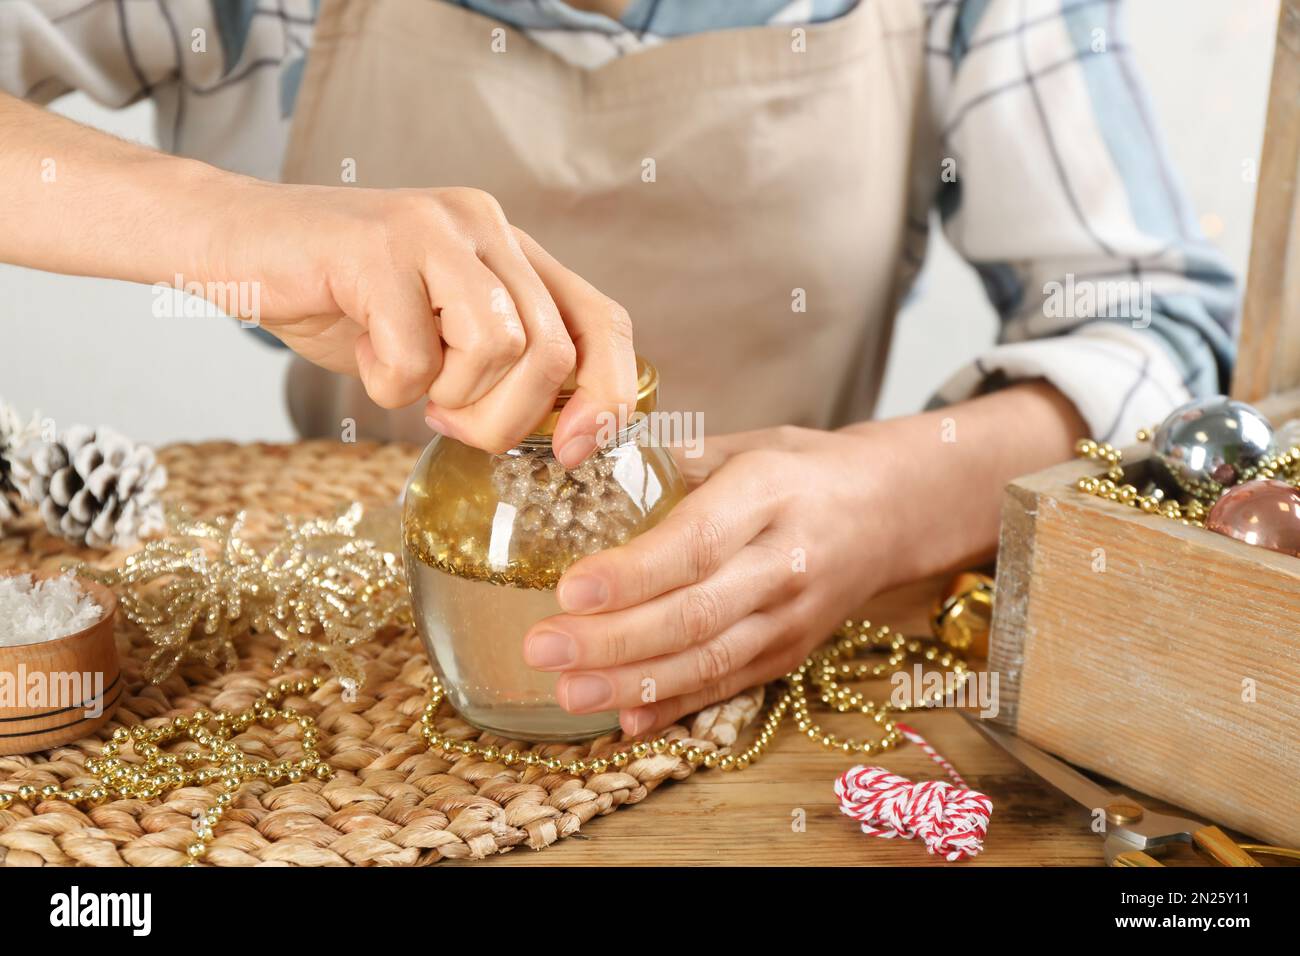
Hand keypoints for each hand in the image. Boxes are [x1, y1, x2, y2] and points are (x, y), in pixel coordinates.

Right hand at [216, 183, 634, 462]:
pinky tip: (362, 349)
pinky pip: (417, 357)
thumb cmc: (338, 300)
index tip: (577, 450)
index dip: (609, 393)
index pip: (603, 320)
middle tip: (449, 422)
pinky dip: (388, 384)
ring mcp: (435, 228)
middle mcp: (485, 225)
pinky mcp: (379, 245)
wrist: (229, 244)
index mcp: (509, 247)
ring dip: (448, 398)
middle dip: (507, 420)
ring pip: (499, 350)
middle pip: (553, 352)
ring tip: (402, 376)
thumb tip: (563, 430)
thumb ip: (499, 363)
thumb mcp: (437, 335)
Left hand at [520, 382, 1088, 734]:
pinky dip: (675, 709)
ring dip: (633, 686)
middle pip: (695, 615)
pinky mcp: (789, 656)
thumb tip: (575, 452)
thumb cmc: (798, 471)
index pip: (696, 544)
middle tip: (544, 648)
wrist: (887, 513)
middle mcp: (784, 564)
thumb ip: (669, 459)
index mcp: (768, 496)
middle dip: (614, 641)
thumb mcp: (743, 444)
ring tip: (568, 692)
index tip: (571, 590)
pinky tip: (624, 721)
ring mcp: (791, 619)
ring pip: (708, 663)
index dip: (633, 575)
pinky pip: (727, 688)